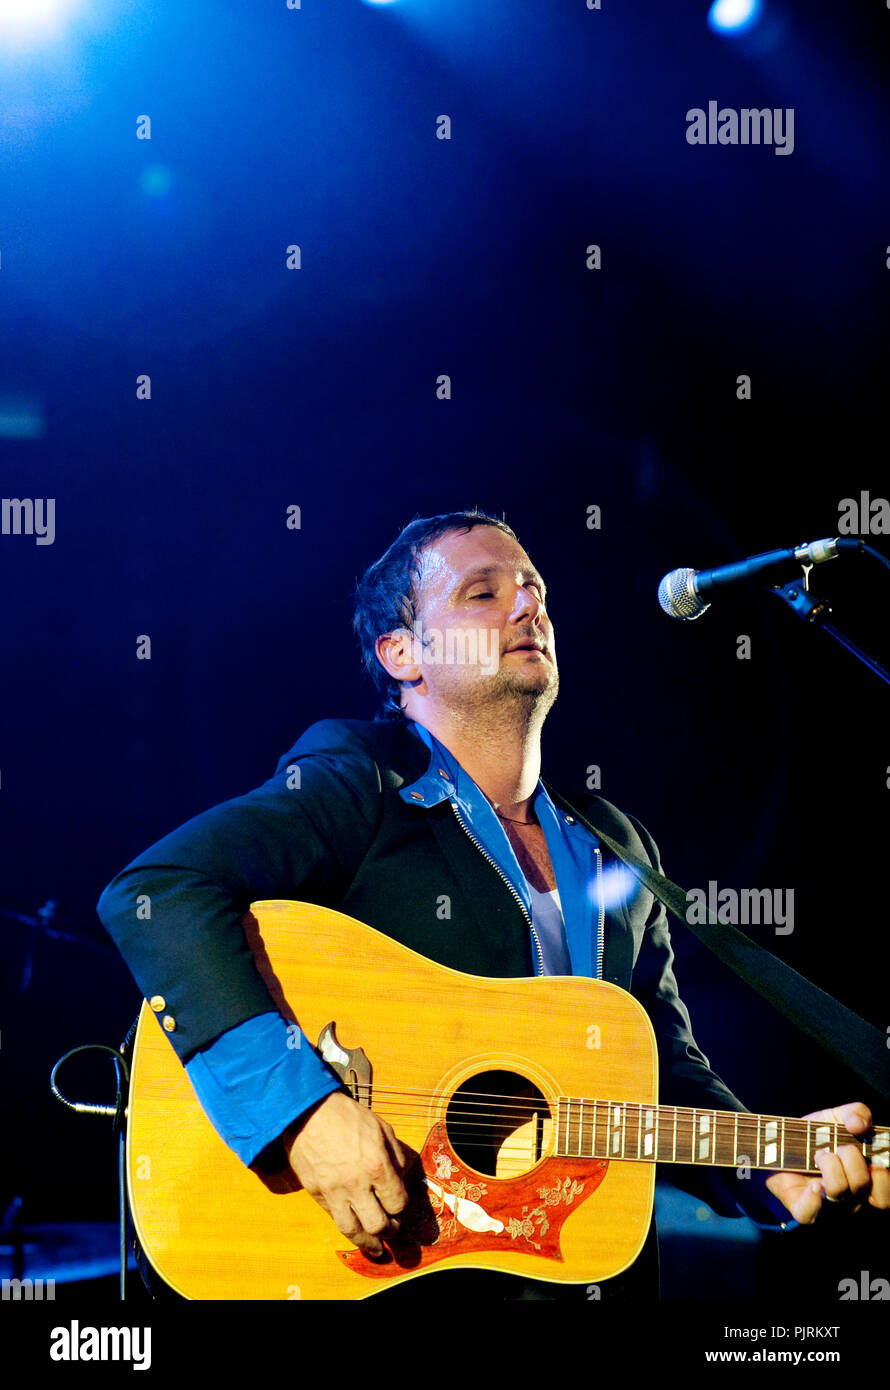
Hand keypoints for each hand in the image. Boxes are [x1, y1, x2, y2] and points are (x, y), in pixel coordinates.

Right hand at [282, 1091, 413, 1256]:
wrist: (308, 1112)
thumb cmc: (347, 1117)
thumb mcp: (382, 1129)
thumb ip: (397, 1156)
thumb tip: (405, 1177)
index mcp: (377, 1166)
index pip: (397, 1203)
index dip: (402, 1208)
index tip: (400, 1207)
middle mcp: (356, 1184)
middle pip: (378, 1225)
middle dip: (390, 1232)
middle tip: (392, 1231)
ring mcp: (334, 1191)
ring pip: (354, 1232)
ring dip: (368, 1245)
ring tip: (376, 1250)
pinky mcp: (316, 1194)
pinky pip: (334, 1219)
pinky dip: (347, 1228)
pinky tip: (354, 1230)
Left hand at [765, 1102, 889, 1223]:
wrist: (781, 1145)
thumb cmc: (817, 1135)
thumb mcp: (837, 1117)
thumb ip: (856, 1112)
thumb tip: (859, 1124)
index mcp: (865, 1180)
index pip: (885, 1194)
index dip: (883, 1179)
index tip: (875, 1161)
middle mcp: (850, 1198)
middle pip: (863, 1188)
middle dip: (853, 1162)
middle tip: (840, 1148)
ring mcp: (827, 1206)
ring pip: (838, 1194)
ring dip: (831, 1168)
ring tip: (820, 1155)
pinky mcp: (803, 1209)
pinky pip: (810, 1214)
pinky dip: (812, 1199)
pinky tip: (812, 1184)